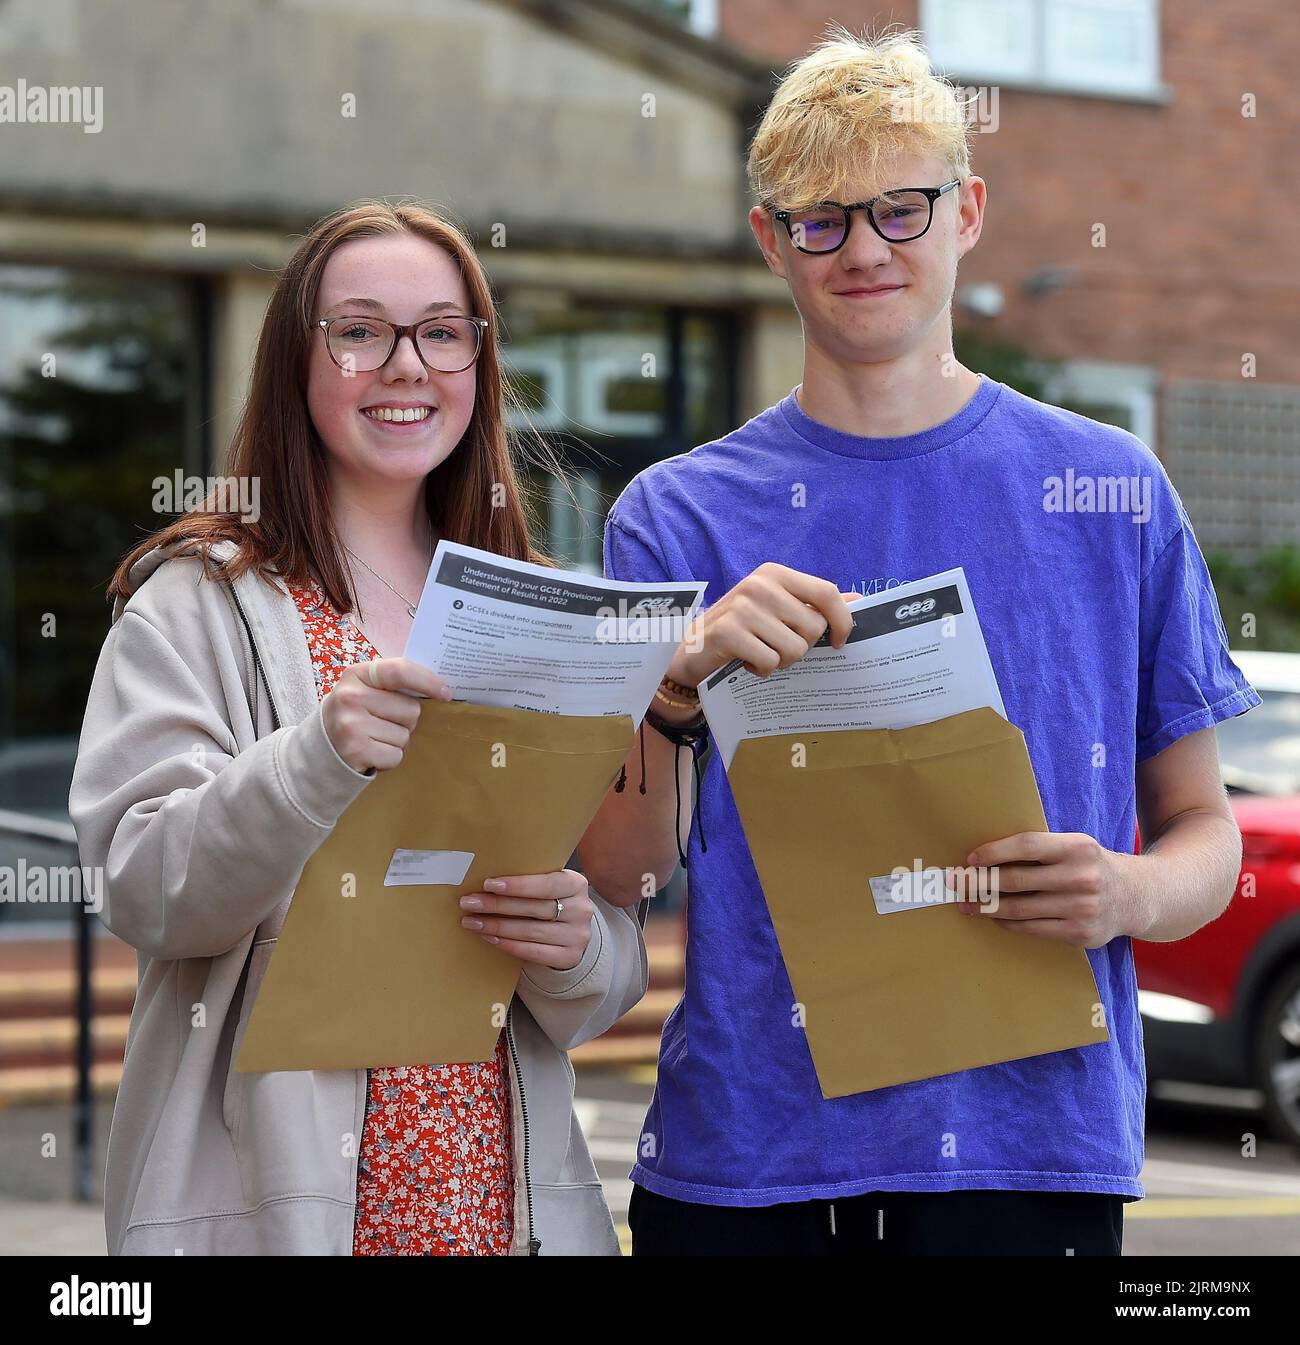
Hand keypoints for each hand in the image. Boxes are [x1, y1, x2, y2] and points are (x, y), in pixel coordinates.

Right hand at [321, 656, 451, 773]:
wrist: (320, 749)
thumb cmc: (354, 714)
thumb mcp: (364, 690)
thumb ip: (393, 684)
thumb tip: (440, 689)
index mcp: (356, 675)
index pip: (399, 671)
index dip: (427, 681)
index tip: (445, 693)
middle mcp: (351, 697)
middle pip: (411, 709)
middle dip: (406, 720)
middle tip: (383, 723)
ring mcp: (351, 724)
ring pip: (405, 735)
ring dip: (396, 741)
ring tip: (374, 738)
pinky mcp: (355, 750)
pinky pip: (396, 755)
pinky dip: (389, 758)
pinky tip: (372, 752)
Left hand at [458, 869, 593, 970]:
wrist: (571, 933)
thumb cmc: (550, 902)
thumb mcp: (549, 886)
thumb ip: (530, 880)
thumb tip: (486, 880)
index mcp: (576, 884)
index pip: (546, 883)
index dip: (517, 885)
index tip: (488, 884)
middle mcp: (581, 909)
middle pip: (534, 908)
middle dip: (497, 905)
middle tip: (469, 903)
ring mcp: (577, 936)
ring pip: (530, 931)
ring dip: (497, 926)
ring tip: (472, 922)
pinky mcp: (569, 957)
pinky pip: (534, 952)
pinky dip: (509, 945)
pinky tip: (490, 938)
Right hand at [668, 562, 857, 687]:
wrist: (692, 648)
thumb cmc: (742, 629)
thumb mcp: (777, 609)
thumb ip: (814, 604)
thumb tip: (859, 600)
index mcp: (775, 574)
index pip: (827, 592)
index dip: (842, 620)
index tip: (840, 642)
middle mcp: (760, 585)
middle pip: (813, 628)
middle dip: (801, 648)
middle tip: (777, 647)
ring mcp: (743, 607)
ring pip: (794, 650)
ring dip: (781, 662)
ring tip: (760, 654)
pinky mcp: (728, 632)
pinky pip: (770, 662)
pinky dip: (762, 671)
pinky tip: (746, 662)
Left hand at [945, 831, 1145, 948]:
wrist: (1136, 897)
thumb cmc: (1091, 866)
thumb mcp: (1074, 847)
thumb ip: (1041, 849)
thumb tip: (985, 856)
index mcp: (1078, 848)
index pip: (1028, 845)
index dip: (995, 851)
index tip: (971, 858)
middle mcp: (1082, 877)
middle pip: (1016, 880)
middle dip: (979, 882)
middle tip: (956, 882)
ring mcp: (1082, 908)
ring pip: (1019, 908)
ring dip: (986, 906)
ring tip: (966, 904)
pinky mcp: (1080, 933)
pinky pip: (1031, 929)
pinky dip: (1007, 922)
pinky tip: (993, 917)